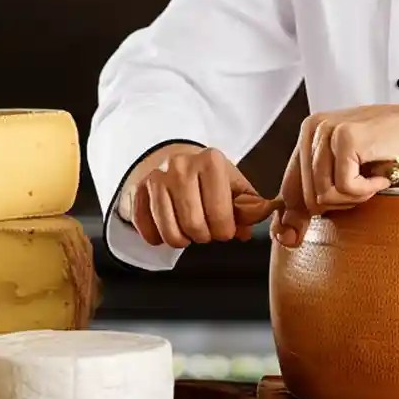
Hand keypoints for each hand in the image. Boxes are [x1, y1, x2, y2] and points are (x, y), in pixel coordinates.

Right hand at [121, 143, 278, 247]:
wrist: (176, 158)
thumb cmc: (210, 177)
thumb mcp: (235, 185)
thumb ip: (252, 206)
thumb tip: (260, 220)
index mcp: (210, 161)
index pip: (220, 215)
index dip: (225, 231)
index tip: (225, 228)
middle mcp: (181, 166)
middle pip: (194, 226)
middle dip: (205, 237)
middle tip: (207, 230)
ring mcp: (156, 178)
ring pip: (169, 232)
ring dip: (182, 240)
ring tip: (189, 230)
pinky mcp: (138, 191)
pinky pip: (148, 231)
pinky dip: (159, 238)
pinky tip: (169, 227)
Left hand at [271, 97, 398, 247]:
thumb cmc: (394, 150)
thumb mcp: (348, 172)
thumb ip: (317, 196)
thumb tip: (286, 235)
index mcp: (308, 135)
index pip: (289, 188)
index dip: (298, 217)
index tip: (297, 237)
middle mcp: (313, 128)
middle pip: (308, 198)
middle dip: (341, 202)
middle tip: (365, 185)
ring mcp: (328, 130)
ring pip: (325, 195)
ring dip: (356, 196)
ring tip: (374, 177)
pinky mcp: (346, 138)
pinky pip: (346, 187)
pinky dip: (368, 189)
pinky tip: (381, 174)